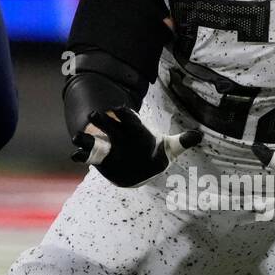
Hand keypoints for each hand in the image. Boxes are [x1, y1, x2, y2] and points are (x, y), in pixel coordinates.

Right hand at [72, 107, 201, 186]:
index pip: (129, 117)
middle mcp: (118, 134)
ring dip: (86, 137)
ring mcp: (106, 145)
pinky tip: (75, 156)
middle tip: (95, 114)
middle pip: (108, 123)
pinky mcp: (99, 158)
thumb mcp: (169, 149)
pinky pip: (87, 156)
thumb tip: (199, 136)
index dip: (125, 114)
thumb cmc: (153, 154)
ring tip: (77, 138)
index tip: (121, 109)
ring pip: (93, 138)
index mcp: (134, 128)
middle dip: (102, 119)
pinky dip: (80, 156)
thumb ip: (182, 142)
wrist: (137, 165)